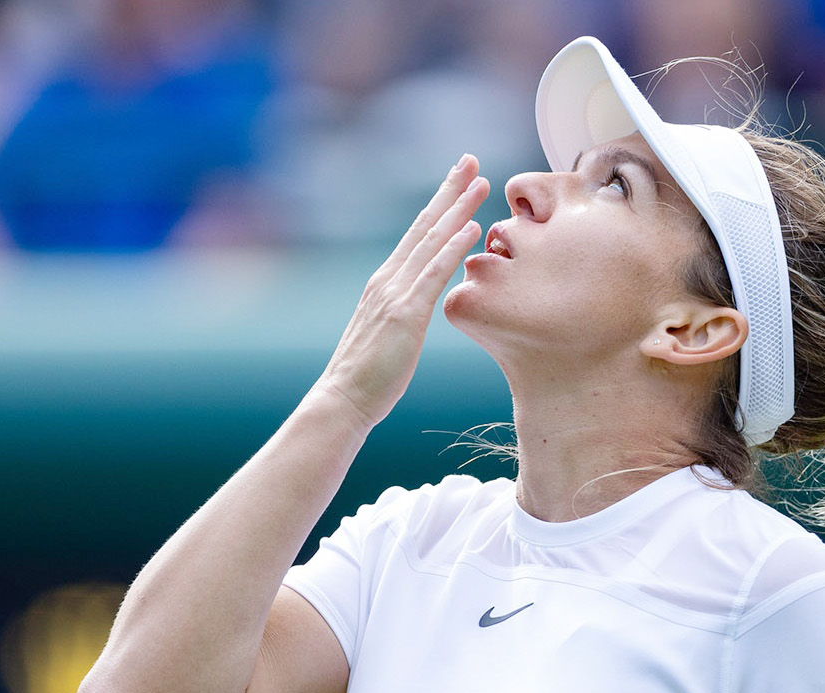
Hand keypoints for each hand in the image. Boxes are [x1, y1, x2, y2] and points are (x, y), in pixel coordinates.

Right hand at [314, 155, 488, 426]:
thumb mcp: (390, 333)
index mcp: (386, 282)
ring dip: (458, 209)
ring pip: (431, 241)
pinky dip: (453, 247)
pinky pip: (433, 274)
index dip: (440, 203)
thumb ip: (404, 311)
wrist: (343, 400)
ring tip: (481, 183)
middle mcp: (388, 279)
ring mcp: (395, 294)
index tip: (459, 178)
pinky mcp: (405, 314)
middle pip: (424, 225)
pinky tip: (472, 228)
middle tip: (471, 160)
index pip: (417, 234)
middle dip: (449, 190)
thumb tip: (417, 306)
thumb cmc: (368, 376)